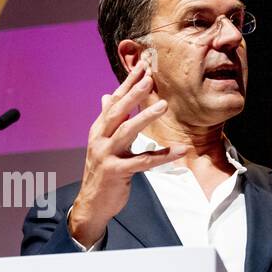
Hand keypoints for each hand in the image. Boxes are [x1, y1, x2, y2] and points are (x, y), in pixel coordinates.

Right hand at [68, 59, 185, 246]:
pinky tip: (180, 149)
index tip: (142, 67)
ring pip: (127, 132)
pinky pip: (143, 162)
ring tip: (163, 105)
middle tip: (150, 77)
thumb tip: (106, 96)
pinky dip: (162, 155)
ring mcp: (107, 155)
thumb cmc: (101, 172)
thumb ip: (106, 120)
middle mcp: (100, 139)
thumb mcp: (101, 143)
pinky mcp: (117, 172)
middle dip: (133, 93)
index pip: (113, 102)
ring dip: (145, 117)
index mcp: (98, 130)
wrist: (92, 204)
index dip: (127, 84)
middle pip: (117, 112)